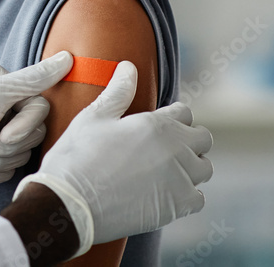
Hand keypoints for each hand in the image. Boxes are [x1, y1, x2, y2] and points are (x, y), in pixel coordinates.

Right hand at [14, 61, 212, 258]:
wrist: (70, 203)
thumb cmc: (77, 157)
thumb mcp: (94, 117)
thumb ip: (118, 92)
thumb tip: (128, 67)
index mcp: (157, 125)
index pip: (184, 113)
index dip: (171, 117)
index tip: (157, 126)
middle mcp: (176, 150)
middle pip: (202, 139)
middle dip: (187, 139)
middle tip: (162, 147)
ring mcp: (180, 180)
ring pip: (203, 168)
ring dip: (190, 166)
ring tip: (165, 171)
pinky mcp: (177, 207)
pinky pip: (198, 198)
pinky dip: (186, 195)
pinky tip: (165, 193)